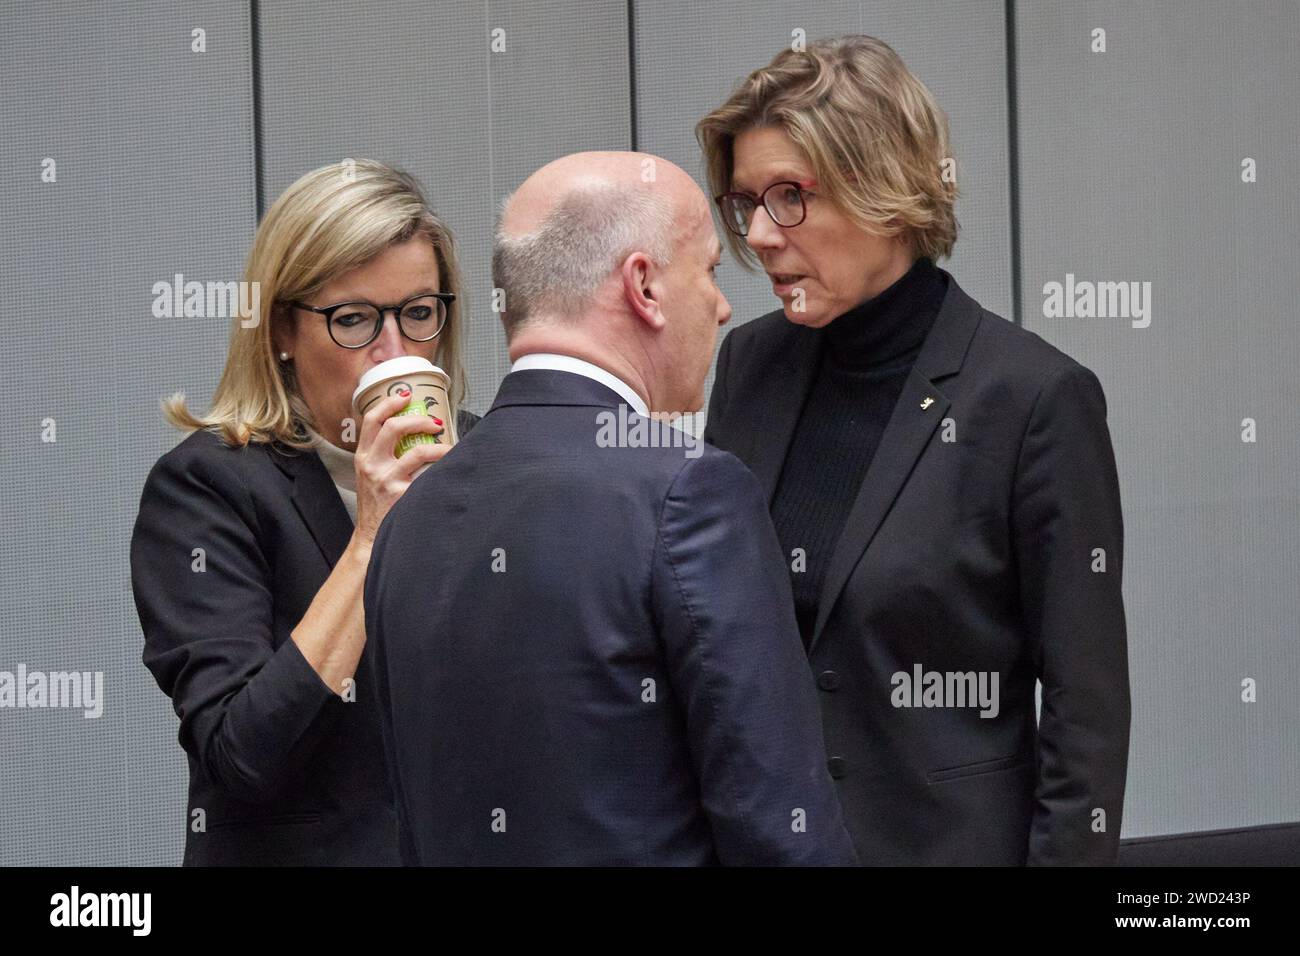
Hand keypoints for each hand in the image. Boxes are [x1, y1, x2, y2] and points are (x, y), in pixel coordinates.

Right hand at [352, 393, 449, 546]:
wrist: (370, 537)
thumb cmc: (376, 505)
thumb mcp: (371, 474)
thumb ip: (384, 454)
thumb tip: (414, 433)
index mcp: (363, 456)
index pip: (372, 420)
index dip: (390, 403)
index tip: (406, 395)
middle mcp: (371, 465)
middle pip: (392, 428)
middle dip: (418, 419)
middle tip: (434, 422)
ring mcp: (386, 480)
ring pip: (416, 452)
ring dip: (438, 447)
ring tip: (449, 447)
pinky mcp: (401, 496)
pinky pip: (427, 477)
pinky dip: (442, 470)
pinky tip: (450, 470)